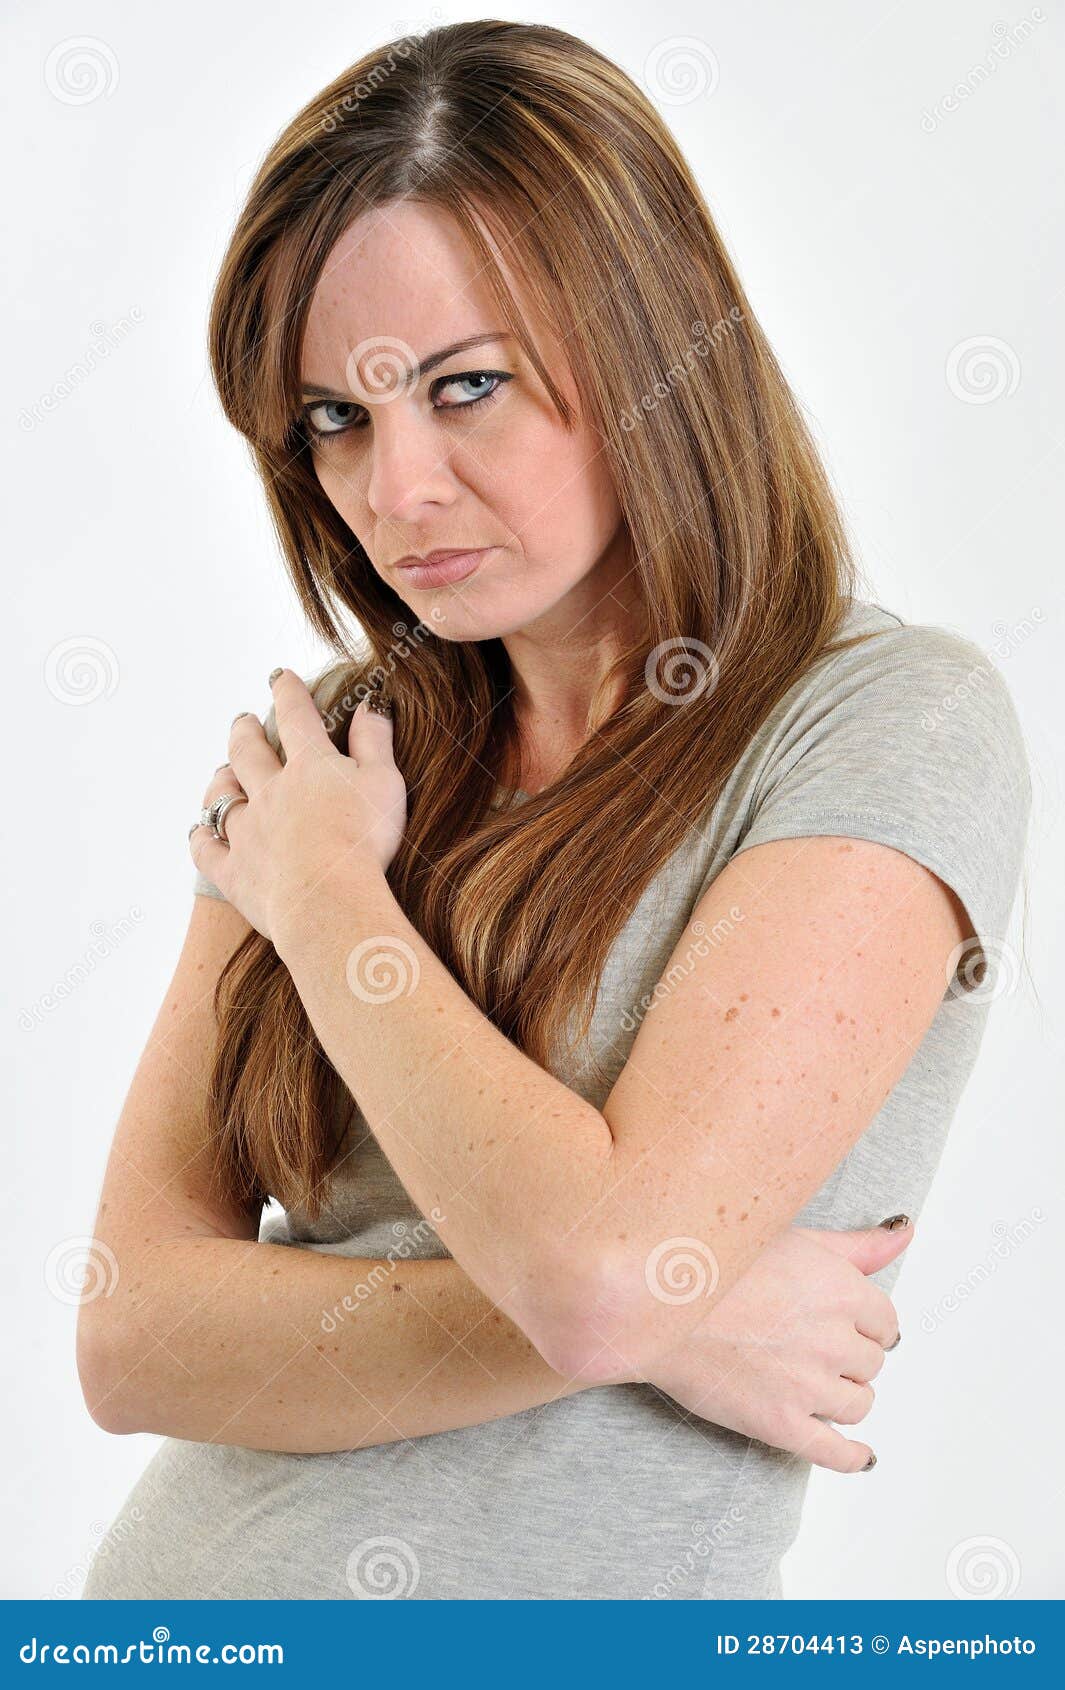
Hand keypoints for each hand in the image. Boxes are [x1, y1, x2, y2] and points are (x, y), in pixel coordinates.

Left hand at [189, 670, 407, 942]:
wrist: (329, 901)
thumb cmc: (363, 842)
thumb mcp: (384, 782)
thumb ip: (375, 741)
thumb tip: (369, 705)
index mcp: (310, 767)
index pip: (297, 718)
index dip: (288, 693)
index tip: (280, 677)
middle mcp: (271, 792)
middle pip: (249, 753)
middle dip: (245, 732)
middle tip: (243, 721)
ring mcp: (247, 832)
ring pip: (222, 798)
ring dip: (220, 781)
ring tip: (221, 772)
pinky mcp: (235, 873)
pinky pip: (207, 852)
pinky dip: (200, 840)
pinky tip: (197, 833)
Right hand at [637, 1221, 910, 1472]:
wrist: (652, 1301)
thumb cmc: (715, 1261)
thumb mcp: (792, 1236)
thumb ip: (856, 1245)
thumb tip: (904, 1234)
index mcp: (841, 1289)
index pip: (884, 1322)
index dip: (864, 1324)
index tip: (846, 1325)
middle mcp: (833, 1338)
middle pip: (870, 1363)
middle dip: (849, 1357)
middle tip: (813, 1347)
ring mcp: (809, 1385)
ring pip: (858, 1404)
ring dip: (843, 1396)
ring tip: (815, 1384)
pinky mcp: (782, 1424)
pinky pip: (835, 1452)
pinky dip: (852, 1456)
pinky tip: (857, 1454)